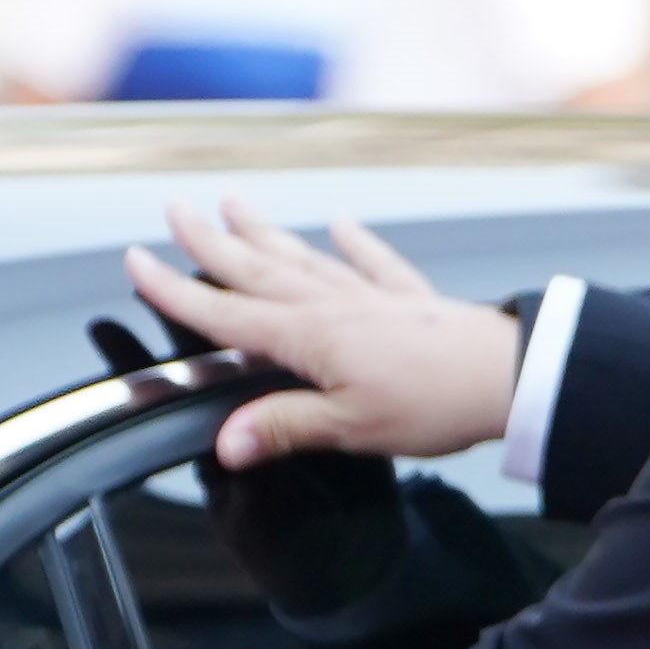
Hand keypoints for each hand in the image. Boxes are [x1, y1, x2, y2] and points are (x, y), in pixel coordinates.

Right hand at [124, 203, 521, 469]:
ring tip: (235, 205)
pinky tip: (343, 225)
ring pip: (305, 257)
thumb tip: (227, 443)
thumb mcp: (350, 428)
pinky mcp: (410, 299)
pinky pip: (374, 263)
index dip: (175, 290)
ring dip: (266, 232)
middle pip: (257, 268)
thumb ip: (284, 427)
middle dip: (210, 241)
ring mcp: (372, 296)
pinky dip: (356, 243)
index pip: (224, 312)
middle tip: (174, 209)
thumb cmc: (438, 404)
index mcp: (310, 337)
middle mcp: (335, 305)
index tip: (137, 262)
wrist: (512, 376)